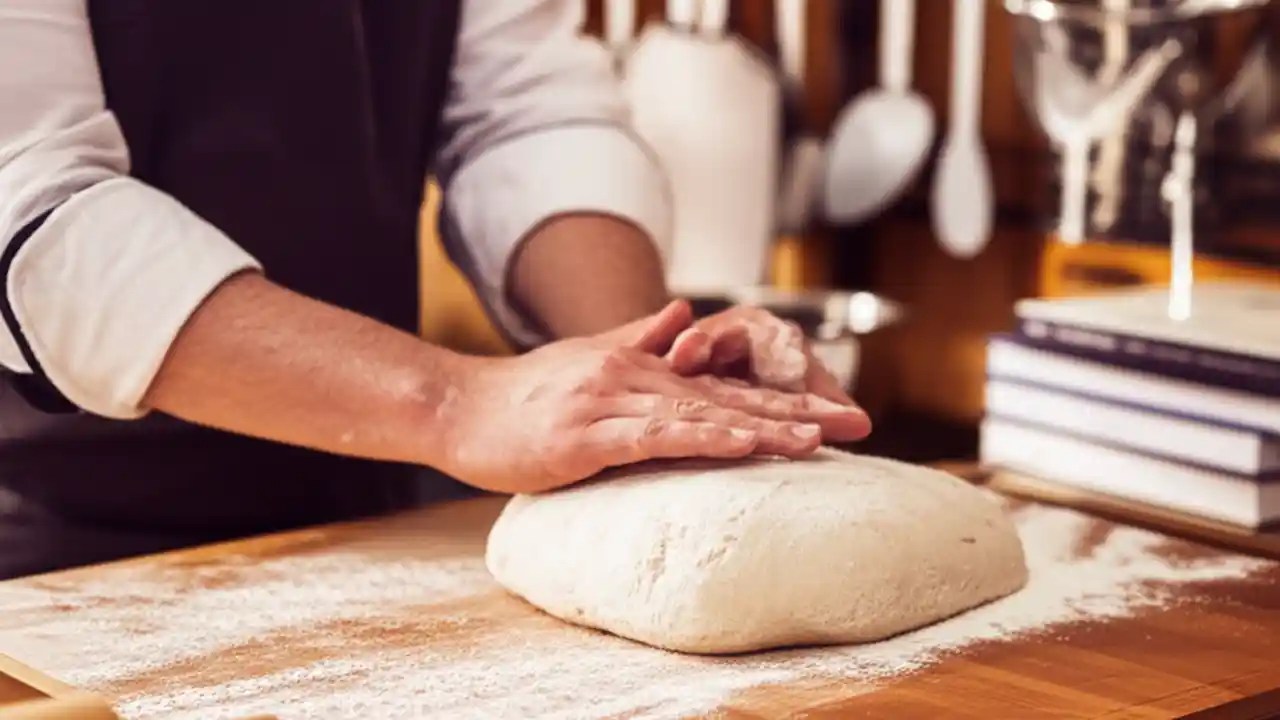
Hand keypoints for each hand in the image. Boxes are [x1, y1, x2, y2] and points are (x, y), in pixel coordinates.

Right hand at [437, 301, 868, 493]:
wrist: (458, 407)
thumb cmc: (520, 396)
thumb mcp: (584, 358)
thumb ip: (636, 335)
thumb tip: (683, 312)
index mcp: (638, 365)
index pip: (722, 384)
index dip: (780, 395)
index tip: (832, 410)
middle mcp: (633, 376)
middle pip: (727, 395)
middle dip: (793, 411)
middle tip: (853, 425)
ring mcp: (610, 403)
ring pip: (700, 413)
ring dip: (761, 426)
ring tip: (815, 440)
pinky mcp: (587, 435)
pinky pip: (655, 436)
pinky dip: (702, 438)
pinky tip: (741, 444)